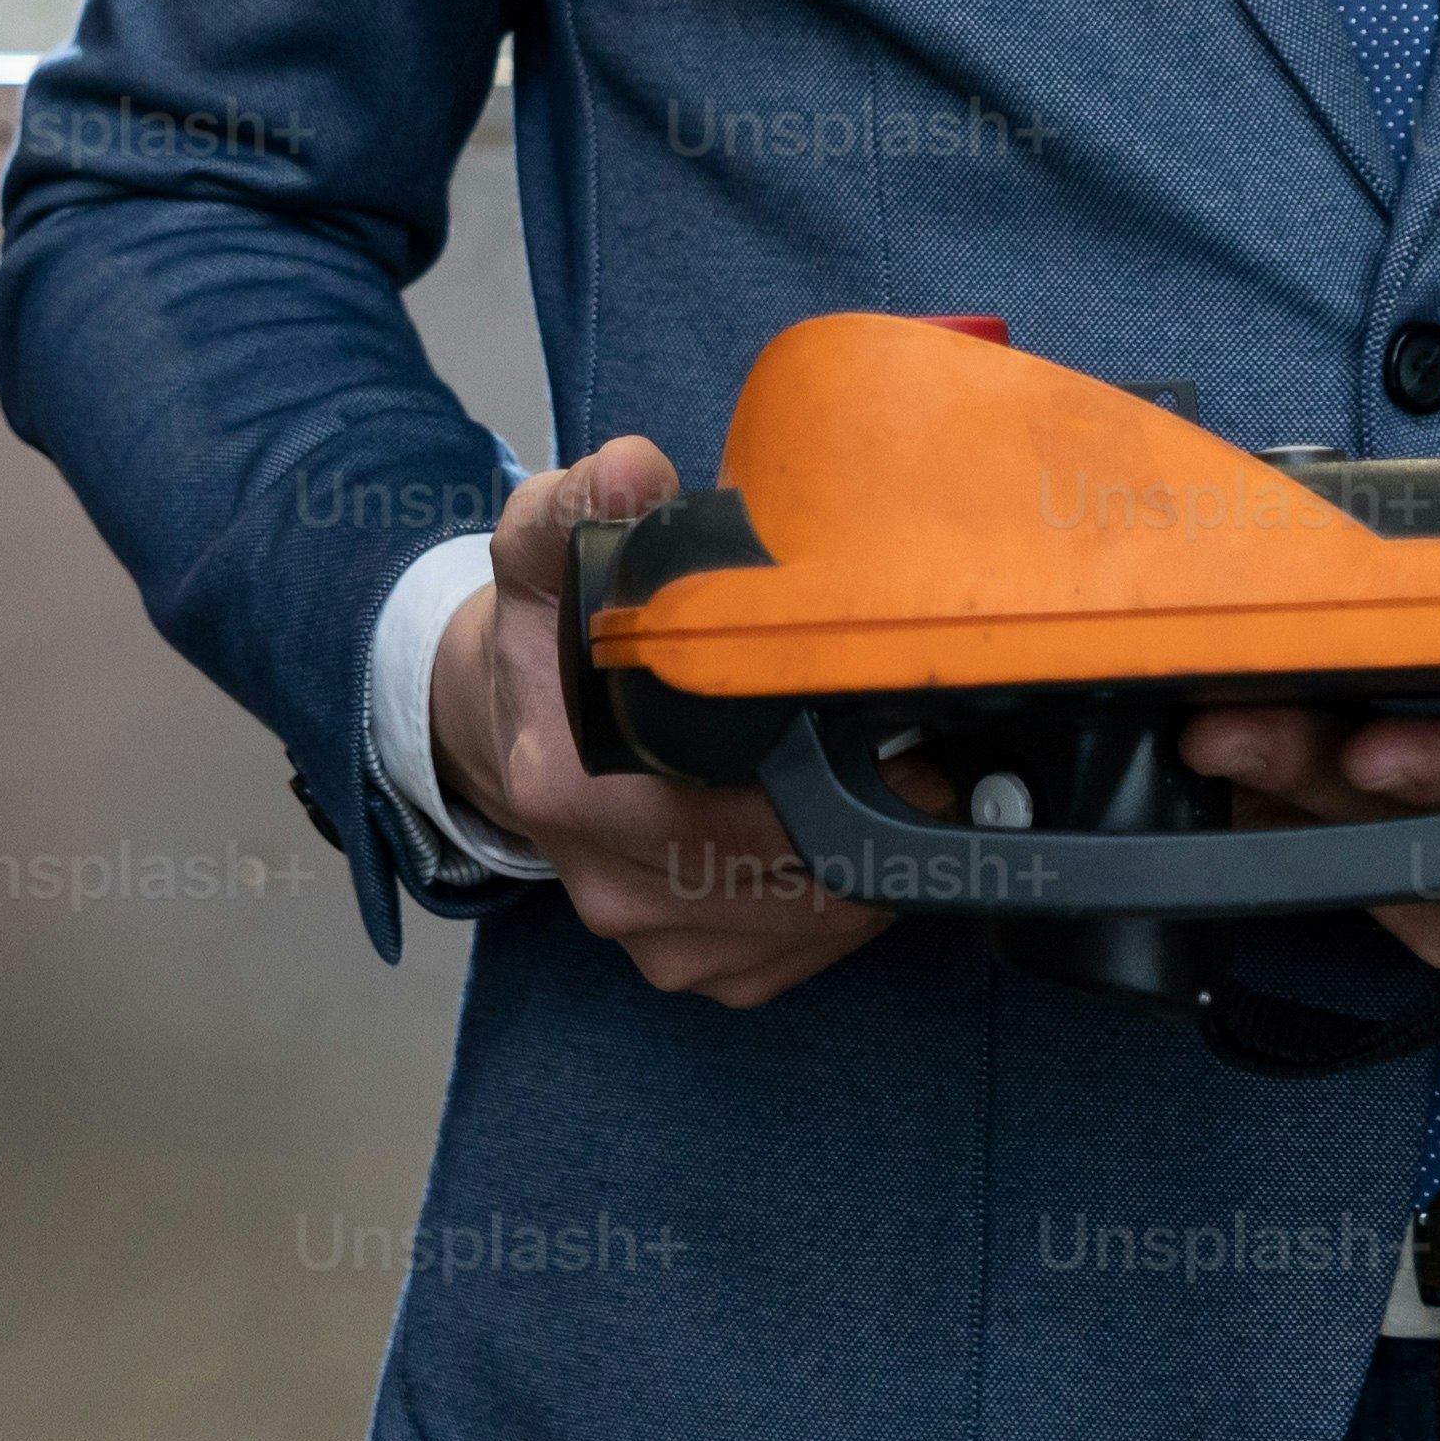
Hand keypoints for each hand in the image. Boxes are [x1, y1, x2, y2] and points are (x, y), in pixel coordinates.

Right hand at [429, 436, 891, 1008]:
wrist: (510, 733)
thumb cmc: (549, 646)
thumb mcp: (543, 555)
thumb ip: (577, 506)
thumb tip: (630, 470)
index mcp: (572, 790)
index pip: (735, 818)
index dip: (832, 781)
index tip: (896, 734)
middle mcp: (612, 884)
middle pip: (792, 880)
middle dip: (875, 820)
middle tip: (929, 748)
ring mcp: (654, 942)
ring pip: (812, 925)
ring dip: (875, 864)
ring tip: (904, 782)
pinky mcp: (696, 971)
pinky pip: (804, 953)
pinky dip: (849, 905)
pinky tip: (857, 837)